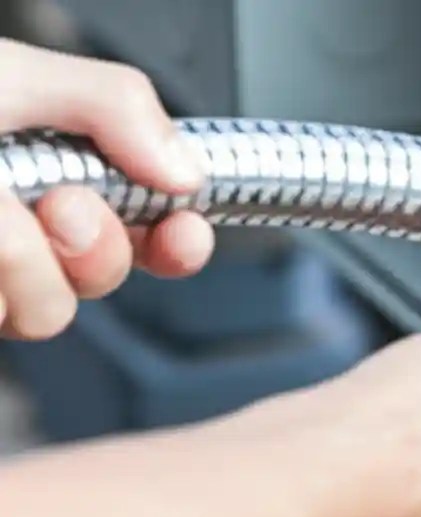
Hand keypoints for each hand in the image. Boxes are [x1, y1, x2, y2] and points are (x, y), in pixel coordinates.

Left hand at [0, 39, 213, 339]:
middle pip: (109, 278)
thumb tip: (187, 170)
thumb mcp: (21, 75)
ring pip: (51, 315)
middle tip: (57, 203)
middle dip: (94, 246)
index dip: (181, 239)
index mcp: (62, 169)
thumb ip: (115, 104)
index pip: (151, 225)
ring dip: (25, 266)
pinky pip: (3, 322)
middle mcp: (29, 226)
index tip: (181, 229)